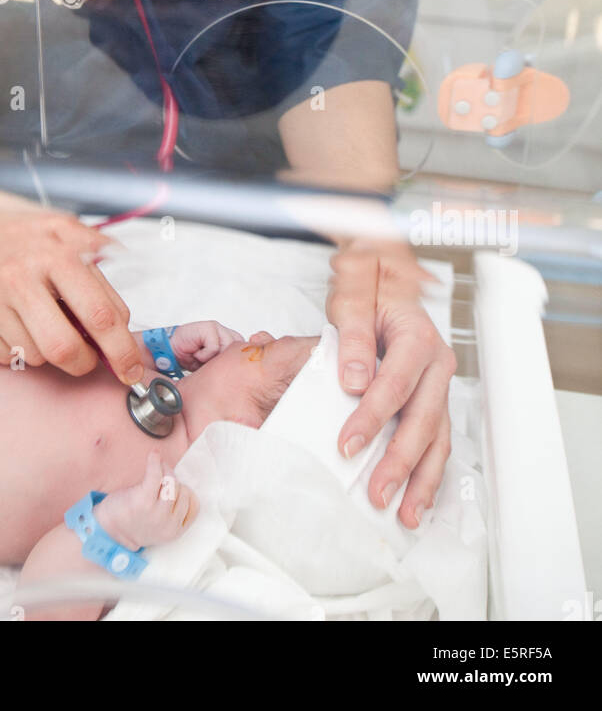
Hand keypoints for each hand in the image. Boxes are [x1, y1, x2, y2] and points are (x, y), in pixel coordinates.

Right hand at [0, 204, 143, 383]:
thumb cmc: (27, 234)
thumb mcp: (71, 231)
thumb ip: (103, 268)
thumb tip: (124, 319)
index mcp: (55, 254)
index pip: (99, 315)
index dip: (121, 350)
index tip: (131, 370)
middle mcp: (17, 277)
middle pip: (63, 348)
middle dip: (83, 361)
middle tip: (86, 353)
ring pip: (35, 357)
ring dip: (48, 349)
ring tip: (41, 317)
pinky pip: (6, 358)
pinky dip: (20, 348)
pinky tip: (15, 320)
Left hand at [97, 451, 198, 549]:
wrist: (108, 530)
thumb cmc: (134, 523)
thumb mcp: (160, 527)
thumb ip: (173, 513)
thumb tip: (184, 486)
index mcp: (175, 531)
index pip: (193, 504)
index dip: (184, 492)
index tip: (175, 487)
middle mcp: (168, 523)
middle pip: (183, 490)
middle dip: (174, 481)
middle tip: (161, 479)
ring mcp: (156, 512)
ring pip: (172, 482)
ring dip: (166, 470)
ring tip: (157, 467)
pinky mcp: (143, 500)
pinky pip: (156, 474)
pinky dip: (156, 461)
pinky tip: (154, 455)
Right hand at [169, 320, 243, 369]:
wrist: (170, 353)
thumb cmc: (189, 358)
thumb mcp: (212, 366)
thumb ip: (225, 365)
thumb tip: (240, 377)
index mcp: (228, 340)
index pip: (243, 350)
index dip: (235, 361)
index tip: (225, 369)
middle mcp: (224, 333)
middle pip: (238, 348)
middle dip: (224, 360)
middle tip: (208, 364)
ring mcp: (218, 328)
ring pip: (228, 347)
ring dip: (212, 357)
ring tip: (200, 358)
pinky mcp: (210, 327)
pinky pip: (214, 346)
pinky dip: (204, 354)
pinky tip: (196, 353)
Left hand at [326, 238, 456, 529]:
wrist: (384, 270)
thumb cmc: (368, 281)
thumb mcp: (352, 295)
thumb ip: (353, 337)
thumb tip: (353, 382)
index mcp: (417, 336)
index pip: (394, 385)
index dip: (371, 418)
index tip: (346, 444)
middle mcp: (436, 363)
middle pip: (422, 419)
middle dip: (400, 461)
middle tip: (377, 492)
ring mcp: (438, 382)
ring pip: (437, 436)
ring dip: (422, 478)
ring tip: (406, 514)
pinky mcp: (432, 396)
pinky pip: (435, 437)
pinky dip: (427, 469)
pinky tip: (416, 497)